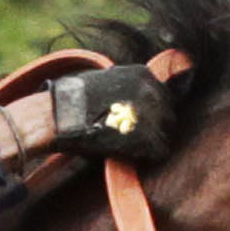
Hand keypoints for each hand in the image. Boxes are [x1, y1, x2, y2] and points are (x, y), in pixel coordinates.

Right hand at [45, 65, 175, 165]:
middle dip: (156, 124)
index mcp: (143, 75)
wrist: (61, 114)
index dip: (152, 109)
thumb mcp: (104, 78)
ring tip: (135, 147)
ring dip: (153, 140)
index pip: (162, 94)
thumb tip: (127, 96)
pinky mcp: (147, 138)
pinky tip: (135, 155)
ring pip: (167, 132)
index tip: (141, 119)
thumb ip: (124, 86)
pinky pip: (160, 150)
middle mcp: (152, 91)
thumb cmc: (73, 98)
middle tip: (138, 135)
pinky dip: (149, 155)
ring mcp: (152, 115)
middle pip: (168, 113)